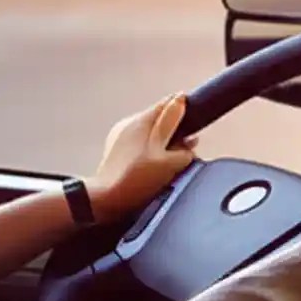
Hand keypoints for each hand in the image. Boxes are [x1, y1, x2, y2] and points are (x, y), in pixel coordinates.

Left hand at [86, 92, 198, 222]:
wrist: (106, 198)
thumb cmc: (139, 178)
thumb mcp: (170, 162)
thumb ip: (183, 145)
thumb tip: (190, 137)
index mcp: (144, 120)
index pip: (169, 102)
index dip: (184, 109)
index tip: (194, 122)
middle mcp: (130, 122)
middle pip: (159, 117)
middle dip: (175, 129)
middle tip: (187, 145)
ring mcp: (119, 135)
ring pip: (148, 131)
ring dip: (162, 140)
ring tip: (171, 158)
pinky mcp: (114, 149)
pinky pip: (137, 142)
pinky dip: (148, 149)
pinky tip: (152, 165)